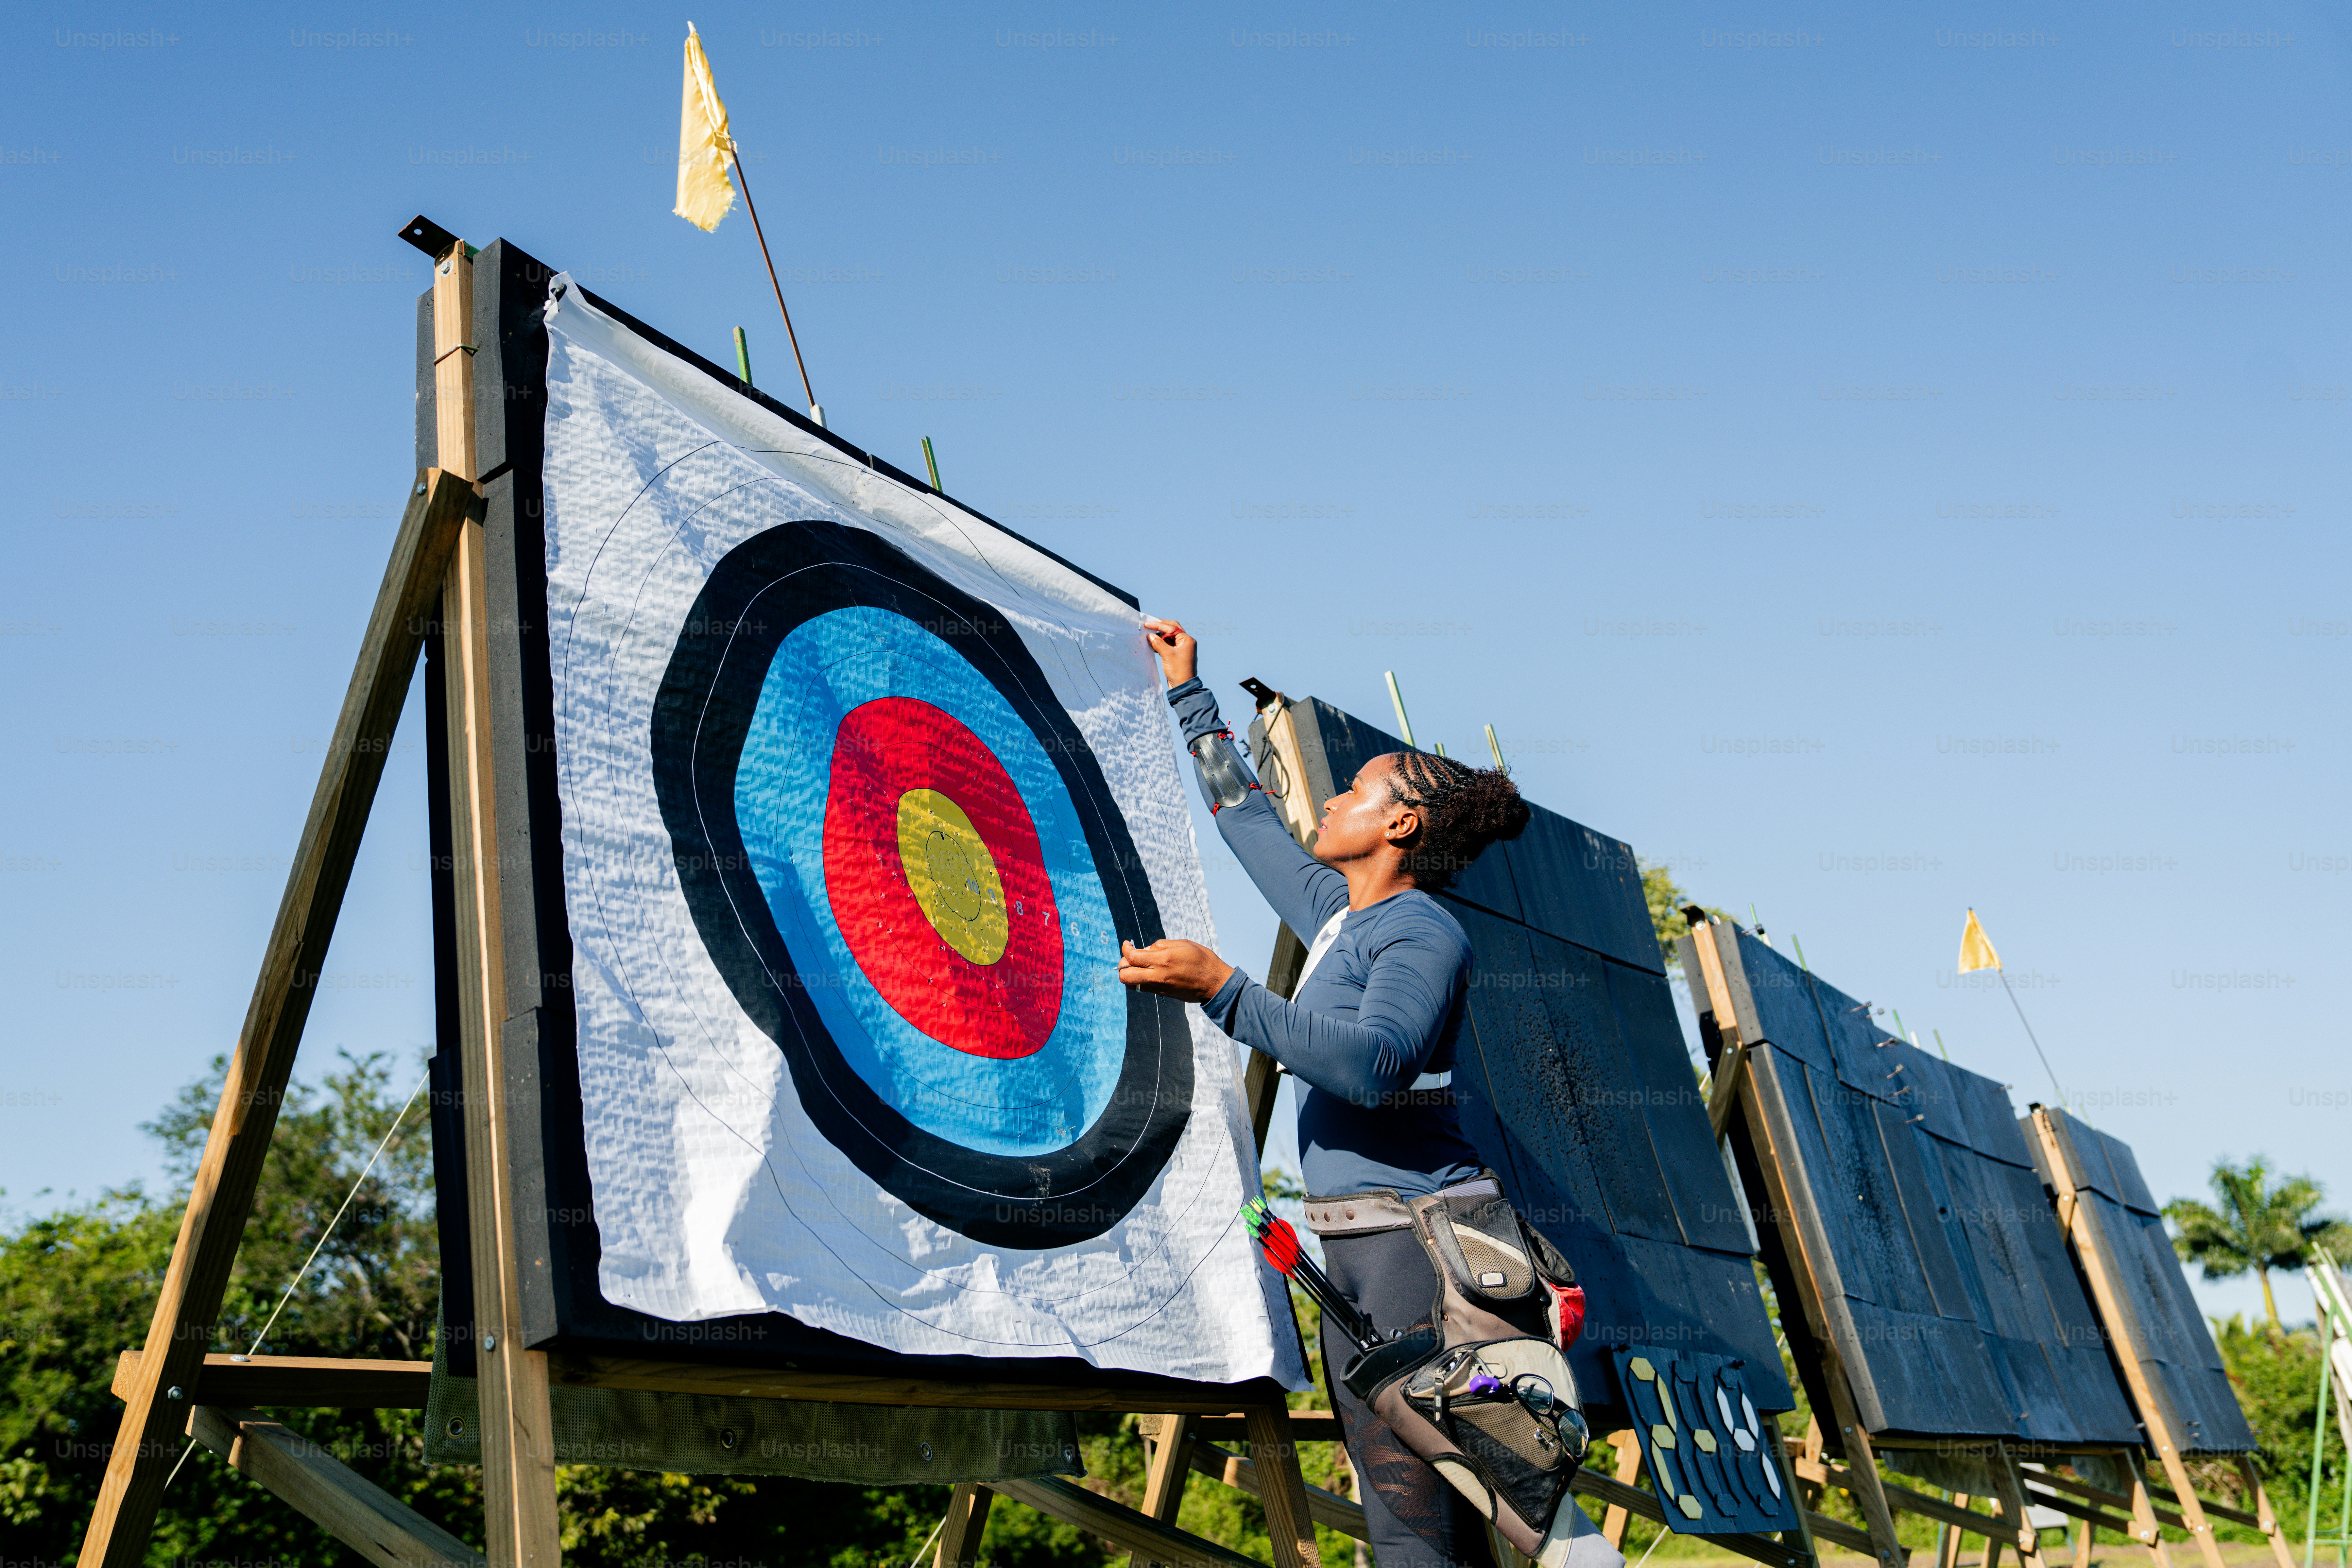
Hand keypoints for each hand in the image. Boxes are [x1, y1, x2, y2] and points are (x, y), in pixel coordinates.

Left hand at [1118, 938, 1233, 1002]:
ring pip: (1132, 985)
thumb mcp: (1182, 944)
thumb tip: (1145, 950)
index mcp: (1162, 959)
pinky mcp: (1163, 994)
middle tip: (1128, 957)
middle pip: (1125, 976)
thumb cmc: (1202, 959)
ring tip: (1138, 965)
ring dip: (1129, 974)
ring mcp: (1159, 987)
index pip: (1132, 957)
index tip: (1127, 944)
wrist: (1215, 983)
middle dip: (1121, 965)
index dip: (1125, 949)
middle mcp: (1158, 975)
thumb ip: (1160, 945)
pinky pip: (1143, 988)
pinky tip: (1149, 972)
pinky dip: (1140, 980)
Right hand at [1139, 617, 1196, 687]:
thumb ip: (1158, 643)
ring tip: (1148, 636)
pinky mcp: (1177, 655)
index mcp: (1187, 640)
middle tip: (1148, 626)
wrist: (1183, 686)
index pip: (1172, 628)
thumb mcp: (1167, 655)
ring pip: (1169, 638)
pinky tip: (1152, 644)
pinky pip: (1168, 646)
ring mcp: (1181, 649)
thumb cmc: (1178, 670)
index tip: (1147, 624)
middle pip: (1171, 630)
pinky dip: (1160, 644)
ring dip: (1159, 637)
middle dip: (1160, 628)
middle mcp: (1186, 643)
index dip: (1158, 625)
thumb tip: (1150, 635)